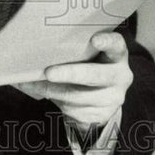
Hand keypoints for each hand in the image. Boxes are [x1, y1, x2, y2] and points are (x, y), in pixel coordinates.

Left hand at [15, 32, 132, 132]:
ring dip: (53, 90)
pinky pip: (73, 110)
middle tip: (49, 73)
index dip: (107, 41)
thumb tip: (34, 47)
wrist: (101, 98)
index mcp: (116, 55)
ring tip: (34, 84)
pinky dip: (54, 100)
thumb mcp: (86, 55)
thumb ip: (71, 49)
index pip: (116, 45)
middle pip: (96, 74)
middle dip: (70, 73)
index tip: (94, 39)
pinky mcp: (101, 115)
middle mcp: (119, 76)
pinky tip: (43, 93)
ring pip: (78, 96)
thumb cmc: (87, 66)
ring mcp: (112, 98)